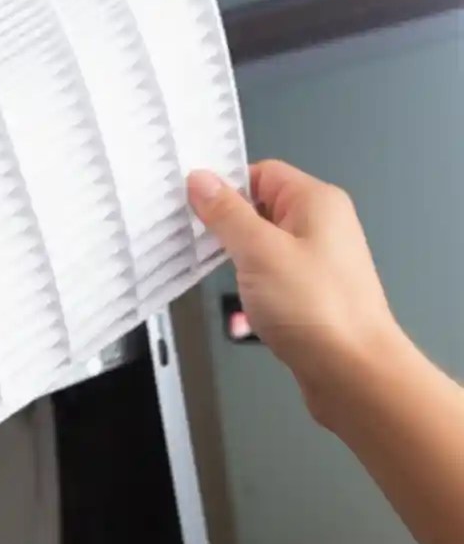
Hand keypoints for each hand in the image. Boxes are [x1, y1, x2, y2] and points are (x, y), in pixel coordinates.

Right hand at [187, 161, 400, 417]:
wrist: (352, 370)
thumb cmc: (314, 307)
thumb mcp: (258, 251)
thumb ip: (226, 213)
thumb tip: (200, 179)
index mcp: (315, 201)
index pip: (260, 173)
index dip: (225, 187)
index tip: (191, 207)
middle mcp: (321, 225)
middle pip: (260, 208)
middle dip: (226, 229)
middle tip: (198, 246)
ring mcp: (318, 259)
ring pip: (262, 245)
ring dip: (237, 262)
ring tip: (225, 282)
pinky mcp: (311, 291)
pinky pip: (271, 275)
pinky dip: (252, 286)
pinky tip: (244, 307)